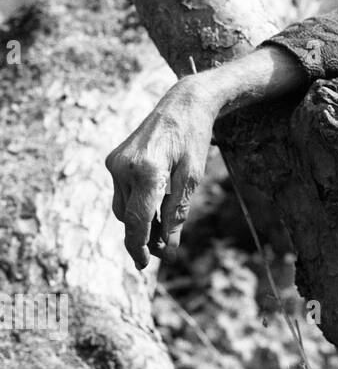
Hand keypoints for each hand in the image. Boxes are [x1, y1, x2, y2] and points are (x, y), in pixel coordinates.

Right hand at [105, 79, 218, 268]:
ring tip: (165, 226)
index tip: (145, 265)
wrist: (183, 104)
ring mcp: (115, 163)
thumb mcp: (193, 177)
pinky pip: (122, 192)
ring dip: (140, 221)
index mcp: (148, 171)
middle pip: (128, 217)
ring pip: (123, 207)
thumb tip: (168, 246)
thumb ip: (178, 211)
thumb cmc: (193, 139)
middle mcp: (125, 167)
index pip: (137, 221)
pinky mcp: (113, 160)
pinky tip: (155, 204)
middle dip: (144, 236)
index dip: (139, 247)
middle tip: (166, 250)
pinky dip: (136, 203)